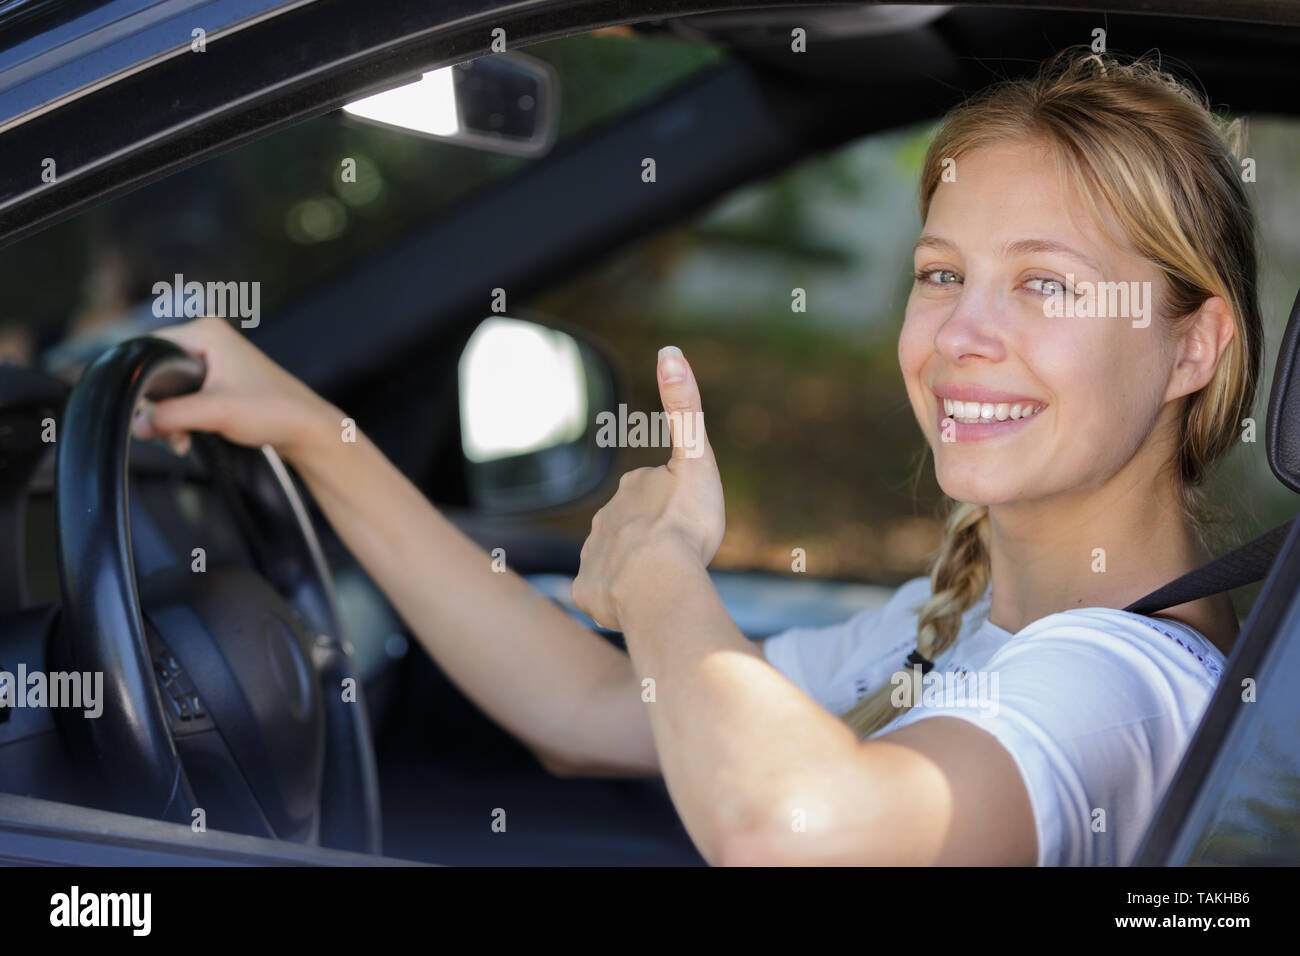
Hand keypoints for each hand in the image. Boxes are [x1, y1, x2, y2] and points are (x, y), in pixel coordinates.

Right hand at [130, 316, 336, 461]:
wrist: (309, 429)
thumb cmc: (272, 411)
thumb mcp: (214, 412)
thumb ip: (170, 416)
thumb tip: (136, 424)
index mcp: (206, 331)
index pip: (148, 347)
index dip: (140, 381)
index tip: (142, 412)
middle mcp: (208, 338)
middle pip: (156, 371)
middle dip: (158, 408)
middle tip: (168, 435)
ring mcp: (215, 359)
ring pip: (169, 389)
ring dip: (169, 419)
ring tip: (180, 442)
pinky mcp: (220, 381)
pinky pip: (185, 397)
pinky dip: (182, 419)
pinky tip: (186, 438)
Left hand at [571, 346, 724, 631]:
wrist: (656, 581)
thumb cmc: (684, 523)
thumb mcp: (697, 458)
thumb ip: (685, 407)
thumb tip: (669, 349)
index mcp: (633, 489)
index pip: (650, 491)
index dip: (671, 505)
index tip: (687, 519)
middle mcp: (605, 518)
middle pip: (630, 527)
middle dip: (649, 539)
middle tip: (677, 557)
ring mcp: (593, 556)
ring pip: (614, 562)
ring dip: (633, 571)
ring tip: (659, 587)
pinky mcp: (588, 593)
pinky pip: (601, 596)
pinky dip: (616, 600)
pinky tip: (637, 606)